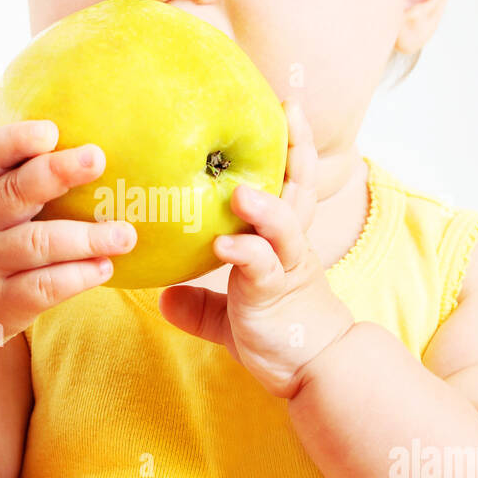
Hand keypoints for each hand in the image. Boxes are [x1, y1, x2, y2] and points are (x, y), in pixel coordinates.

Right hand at [0, 121, 136, 348]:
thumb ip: (3, 182)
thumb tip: (70, 146)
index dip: (15, 141)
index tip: (49, 130)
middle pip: (15, 194)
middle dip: (57, 173)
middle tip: (96, 158)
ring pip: (37, 245)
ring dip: (85, 238)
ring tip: (125, 234)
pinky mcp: (1, 303)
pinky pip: (43, 287)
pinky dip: (77, 276)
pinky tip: (105, 267)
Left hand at [157, 101, 353, 397]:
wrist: (314, 370)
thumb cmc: (276, 335)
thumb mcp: (229, 316)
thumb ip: (199, 303)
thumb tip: (163, 298)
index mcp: (280, 240)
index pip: (288, 183)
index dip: (288, 146)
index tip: (284, 107)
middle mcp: (288, 245)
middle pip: (299, 188)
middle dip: (296, 149)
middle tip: (290, 110)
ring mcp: (285, 268)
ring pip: (284, 224)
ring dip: (263, 204)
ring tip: (239, 190)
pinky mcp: (275, 295)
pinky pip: (263, 268)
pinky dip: (246, 253)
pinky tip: (225, 245)